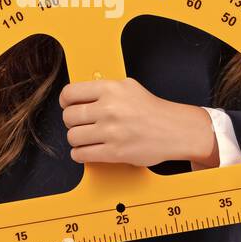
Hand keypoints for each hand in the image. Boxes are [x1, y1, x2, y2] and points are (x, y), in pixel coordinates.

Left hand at [59, 76, 219, 168]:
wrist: (175, 130)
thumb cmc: (152, 110)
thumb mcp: (128, 87)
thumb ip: (103, 89)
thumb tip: (78, 95)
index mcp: (111, 89)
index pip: (70, 93)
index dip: (65, 101)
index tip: (68, 106)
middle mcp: (109, 109)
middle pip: (68, 117)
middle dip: (71, 122)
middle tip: (80, 123)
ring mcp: (111, 131)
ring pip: (72, 137)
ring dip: (76, 139)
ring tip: (86, 137)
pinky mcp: (114, 152)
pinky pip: (81, 154)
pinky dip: (80, 154)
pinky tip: (87, 149)